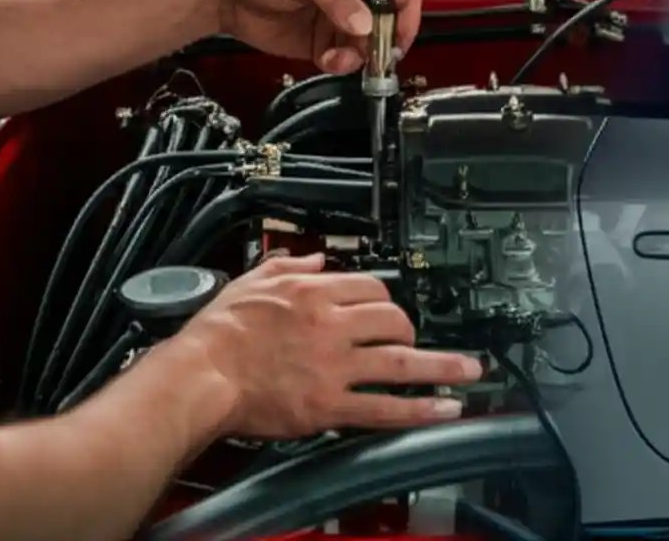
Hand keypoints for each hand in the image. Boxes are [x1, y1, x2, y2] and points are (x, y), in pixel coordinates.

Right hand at [175, 252, 481, 437]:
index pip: (368, 286)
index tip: (388, 308)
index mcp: (314, 294)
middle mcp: (331, 325)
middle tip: (417, 338)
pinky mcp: (329, 404)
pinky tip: (443, 408)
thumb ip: (289, 265)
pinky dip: (419, 409)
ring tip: (469, 370)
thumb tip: (317, 260)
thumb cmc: (216, 334)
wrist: (198, 377)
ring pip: (401, 362)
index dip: (384, 297)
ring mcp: (334, 367)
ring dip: (442, 366)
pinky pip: (383, 408)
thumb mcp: (251, 280)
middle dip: (411, 328)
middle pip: (393, 319)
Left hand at [216, 0, 422, 74]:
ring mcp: (341, 15)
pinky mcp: (326, 39)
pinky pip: (347, 58)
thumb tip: (363, 22)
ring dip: (359, 57)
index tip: (398, 34)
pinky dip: (340, 64)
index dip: (407, 11)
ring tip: (339, 56)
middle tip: (373, 53)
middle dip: (383, 40)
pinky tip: (326, 58)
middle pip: (391, 20)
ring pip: (370, 45)